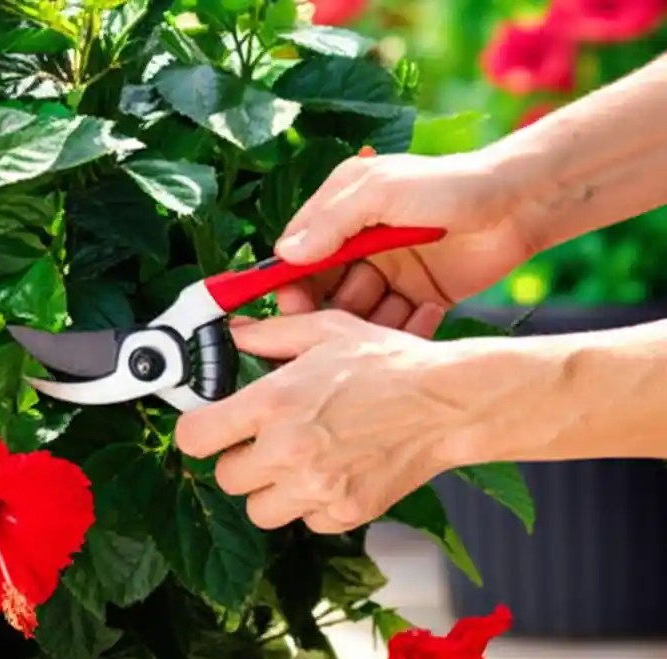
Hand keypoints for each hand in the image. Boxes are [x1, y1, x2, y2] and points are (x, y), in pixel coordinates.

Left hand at [174, 311, 484, 533]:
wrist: (449, 404)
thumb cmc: (390, 364)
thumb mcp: (326, 330)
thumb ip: (269, 334)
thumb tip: (231, 334)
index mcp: (273, 403)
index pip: (195, 437)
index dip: (198, 431)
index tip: (209, 427)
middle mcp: (287, 450)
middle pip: (225, 478)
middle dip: (239, 460)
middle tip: (264, 441)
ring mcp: (316, 488)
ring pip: (259, 510)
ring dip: (269, 490)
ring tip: (295, 464)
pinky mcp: (345, 514)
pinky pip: (305, 522)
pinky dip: (311, 506)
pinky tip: (331, 475)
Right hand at [274, 149, 544, 332]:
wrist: (520, 203)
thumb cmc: (448, 184)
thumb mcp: (380, 191)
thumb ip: (331, 221)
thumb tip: (285, 254)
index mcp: (343, 211)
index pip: (300, 252)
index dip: (288, 279)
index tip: (285, 304)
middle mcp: (362, 244)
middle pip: (324, 290)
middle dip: (324, 311)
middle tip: (330, 328)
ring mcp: (391, 273)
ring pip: (359, 313)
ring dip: (366, 322)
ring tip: (390, 315)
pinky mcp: (421, 298)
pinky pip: (397, 325)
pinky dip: (404, 327)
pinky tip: (427, 308)